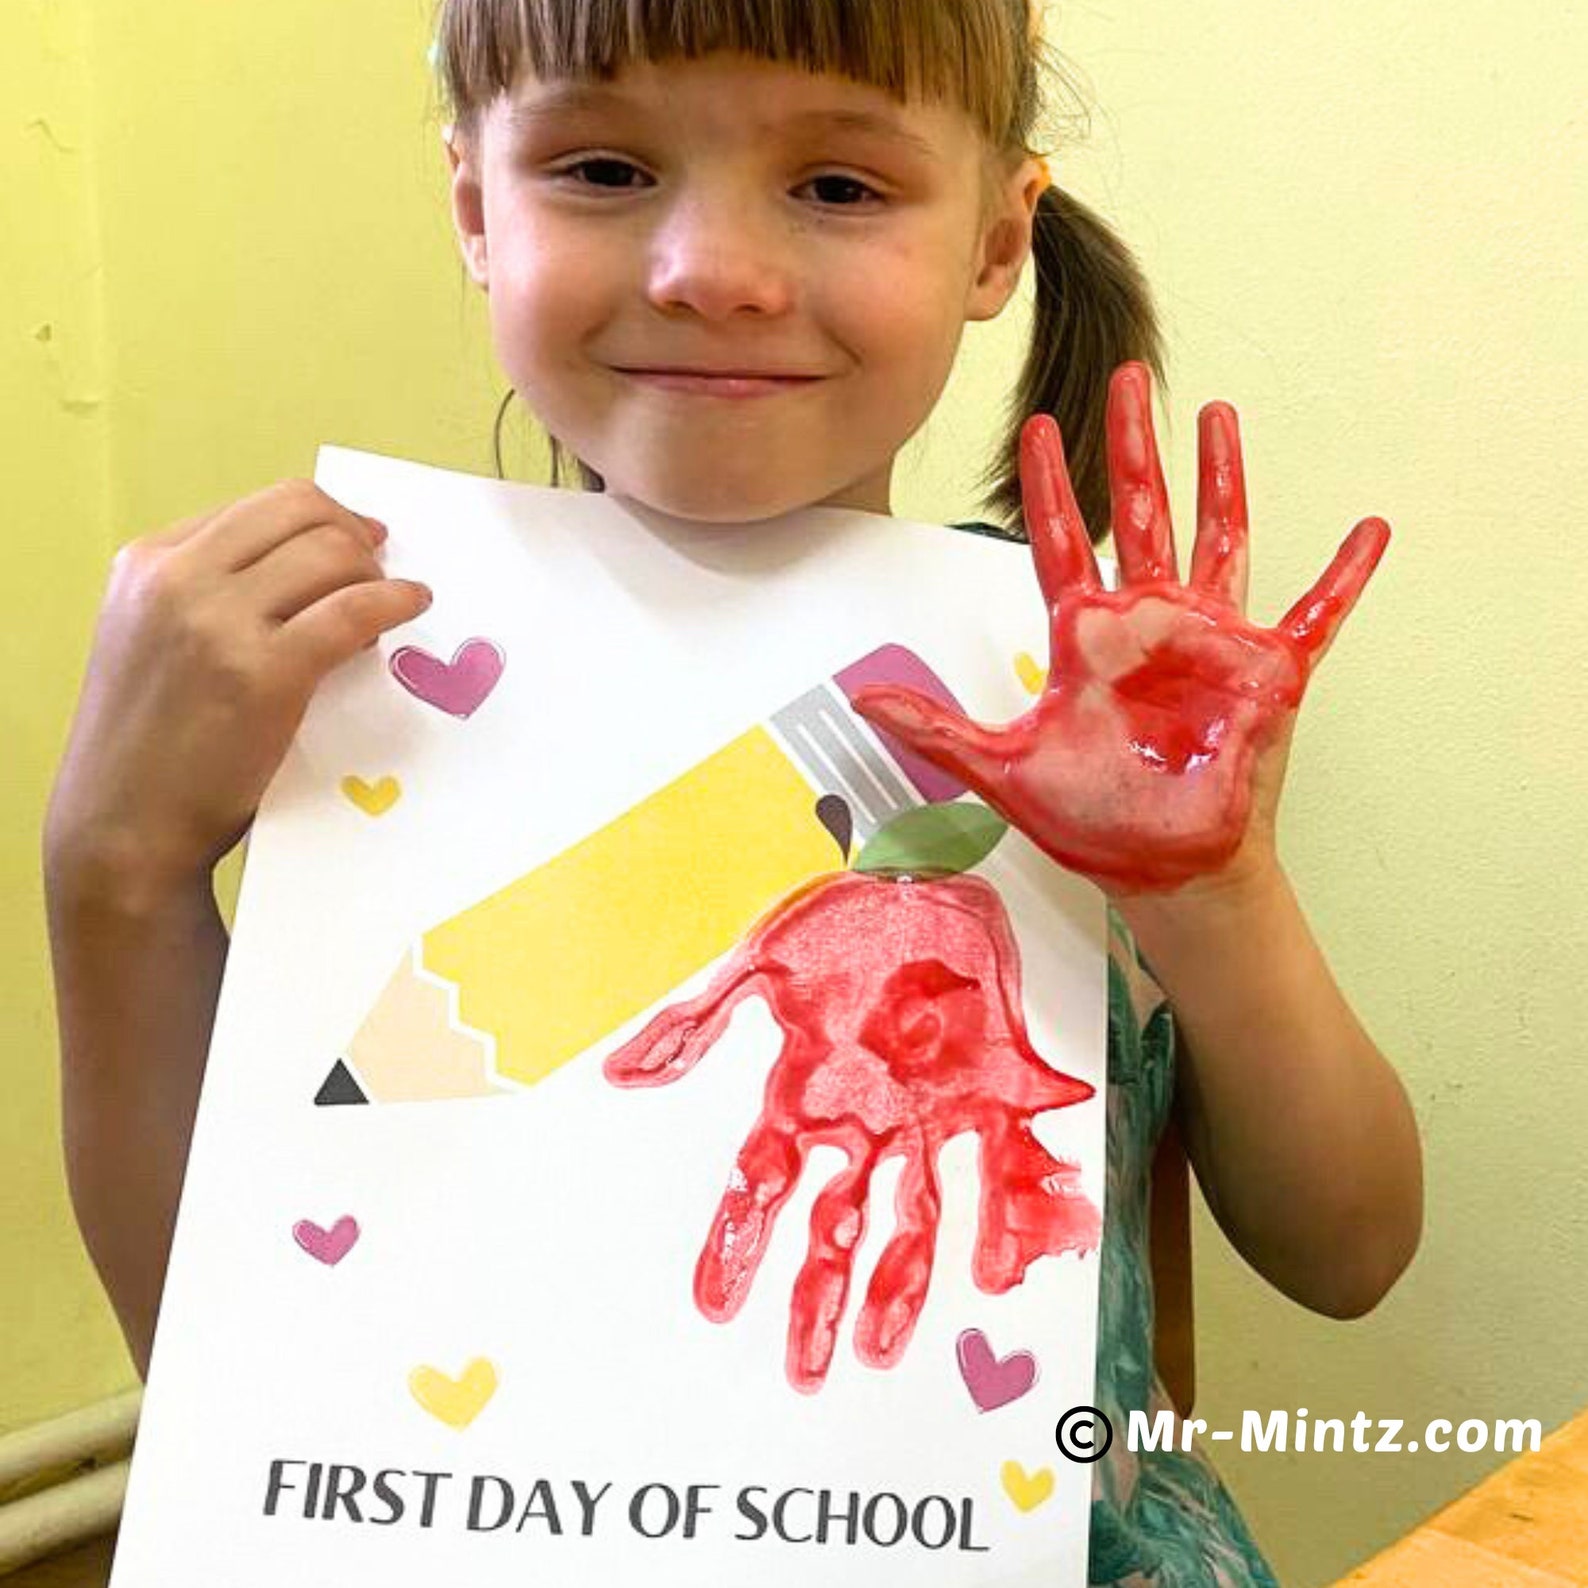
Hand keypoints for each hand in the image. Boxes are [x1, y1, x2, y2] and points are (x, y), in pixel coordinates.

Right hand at [44, 480, 430, 905]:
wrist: (123, 827)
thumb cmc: (150, 745)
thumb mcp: (153, 640)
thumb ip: (208, 596)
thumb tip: (306, 566)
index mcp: (148, 562)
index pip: (258, 507)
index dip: (320, 517)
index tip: (353, 538)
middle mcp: (178, 578)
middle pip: (300, 510)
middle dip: (353, 530)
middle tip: (380, 560)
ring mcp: (219, 622)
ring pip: (331, 552)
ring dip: (375, 571)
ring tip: (391, 599)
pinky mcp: (264, 672)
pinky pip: (353, 610)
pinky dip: (396, 600)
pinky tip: (413, 607)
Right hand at [604, 869, 1098, 1392]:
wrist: (936, 876)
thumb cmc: (850, 914)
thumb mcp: (768, 963)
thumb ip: (701, 1020)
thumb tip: (625, 1073)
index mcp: (812, 1092)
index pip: (764, 1186)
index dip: (737, 1246)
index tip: (712, 1308)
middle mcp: (869, 1118)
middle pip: (837, 1226)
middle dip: (819, 1299)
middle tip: (805, 1371)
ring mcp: (932, 1113)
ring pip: (916, 1216)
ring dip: (902, 1284)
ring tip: (884, 1350)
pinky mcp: (995, 1091)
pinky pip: (1004, 1167)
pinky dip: (1008, 1218)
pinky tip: (1002, 1274)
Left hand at [848, 361, 1389, 896]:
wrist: (1166, 869)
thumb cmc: (1095, 823)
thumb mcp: (1002, 768)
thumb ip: (933, 728)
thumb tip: (861, 697)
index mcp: (1088, 636)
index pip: (1059, 540)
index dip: (1045, 485)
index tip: (1034, 428)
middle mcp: (1149, 622)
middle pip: (1139, 511)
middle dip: (1132, 444)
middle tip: (1127, 378)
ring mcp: (1211, 640)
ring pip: (1219, 536)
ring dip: (1220, 477)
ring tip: (1218, 415)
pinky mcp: (1267, 671)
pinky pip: (1314, 612)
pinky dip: (1344, 575)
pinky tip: (1372, 531)